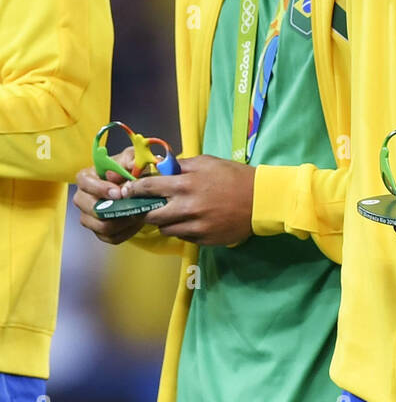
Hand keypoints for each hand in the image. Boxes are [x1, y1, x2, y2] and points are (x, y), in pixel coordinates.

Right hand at [74, 147, 146, 244]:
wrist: (137, 188)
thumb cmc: (129, 171)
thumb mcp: (131, 159)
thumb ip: (130, 159)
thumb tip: (125, 167)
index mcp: (87, 178)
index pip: (84, 183)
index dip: (100, 189)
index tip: (118, 193)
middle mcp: (83, 198)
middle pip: (89, 208)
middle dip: (111, 209)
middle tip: (131, 206)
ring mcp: (89, 216)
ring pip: (100, 226)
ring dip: (121, 222)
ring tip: (137, 214)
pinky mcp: (99, 231)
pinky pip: (110, 237)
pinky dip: (126, 232)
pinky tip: (136, 223)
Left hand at [119, 154, 256, 246]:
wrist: (261, 200)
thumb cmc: (234, 177)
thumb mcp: (207, 162)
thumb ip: (182, 166)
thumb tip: (160, 168)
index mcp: (185, 184)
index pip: (148, 188)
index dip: (133, 189)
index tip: (127, 191)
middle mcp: (186, 207)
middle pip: (150, 215)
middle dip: (146, 211)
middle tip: (148, 207)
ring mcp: (195, 226)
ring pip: (165, 229)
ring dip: (165, 222)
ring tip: (173, 214)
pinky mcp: (203, 239)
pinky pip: (182, 237)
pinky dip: (181, 229)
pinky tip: (191, 221)